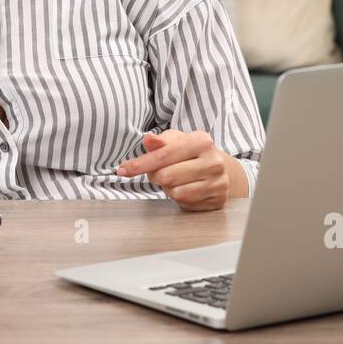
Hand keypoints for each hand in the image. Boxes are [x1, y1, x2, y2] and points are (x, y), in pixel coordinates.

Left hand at [115, 130, 244, 211]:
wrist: (219, 168)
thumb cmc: (191, 153)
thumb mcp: (175, 141)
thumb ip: (160, 142)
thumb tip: (148, 139)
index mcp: (202, 141)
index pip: (164, 155)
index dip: (140, 164)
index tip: (122, 170)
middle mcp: (213, 161)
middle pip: (167, 176)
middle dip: (156, 176)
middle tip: (159, 173)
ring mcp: (218, 182)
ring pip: (176, 193)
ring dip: (168, 189)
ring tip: (176, 179)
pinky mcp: (218, 200)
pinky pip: (186, 204)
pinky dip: (180, 198)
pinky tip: (186, 188)